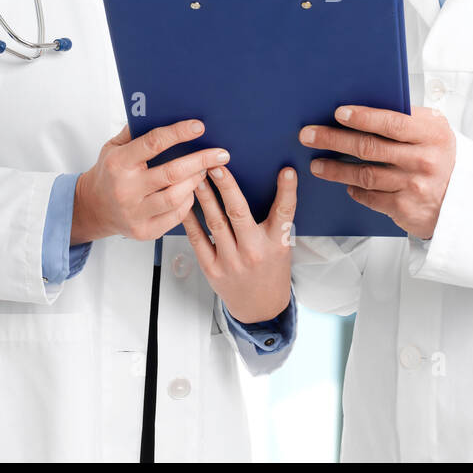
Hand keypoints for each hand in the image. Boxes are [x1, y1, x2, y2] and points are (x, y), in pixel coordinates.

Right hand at [71, 120, 229, 243]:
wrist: (93, 208)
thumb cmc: (108, 173)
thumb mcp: (113, 146)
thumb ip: (134, 131)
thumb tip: (161, 112)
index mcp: (118, 163)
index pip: (153, 143)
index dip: (179, 133)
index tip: (199, 127)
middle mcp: (125, 189)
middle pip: (172, 173)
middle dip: (201, 161)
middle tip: (221, 154)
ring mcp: (134, 213)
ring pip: (177, 196)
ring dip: (196, 182)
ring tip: (205, 171)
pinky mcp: (144, 231)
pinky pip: (176, 215)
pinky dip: (188, 202)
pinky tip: (191, 191)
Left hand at [180, 165, 297, 323]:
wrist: (260, 307)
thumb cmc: (270, 270)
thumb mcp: (281, 245)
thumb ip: (274, 219)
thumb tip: (267, 182)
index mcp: (277, 244)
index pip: (284, 213)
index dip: (287, 191)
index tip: (286, 171)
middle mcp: (254, 252)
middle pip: (239, 213)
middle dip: (226, 186)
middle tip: (215, 164)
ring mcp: (231, 262)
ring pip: (215, 222)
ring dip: (204, 196)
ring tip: (197, 175)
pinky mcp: (213, 270)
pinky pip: (198, 239)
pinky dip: (190, 220)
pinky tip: (184, 203)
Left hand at [300, 105, 454, 239]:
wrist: (464, 199)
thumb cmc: (441, 157)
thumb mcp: (434, 132)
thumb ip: (406, 119)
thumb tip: (361, 110)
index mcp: (432, 133)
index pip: (392, 122)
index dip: (362, 117)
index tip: (338, 113)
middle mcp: (424, 159)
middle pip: (370, 147)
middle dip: (333, 140)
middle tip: (308, 135)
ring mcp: (414, 186)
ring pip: (365, 174)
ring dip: (336, 169)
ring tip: (317, 164)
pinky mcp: (406, 208)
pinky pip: (371, 197)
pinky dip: (355, 190)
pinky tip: (345, 184)